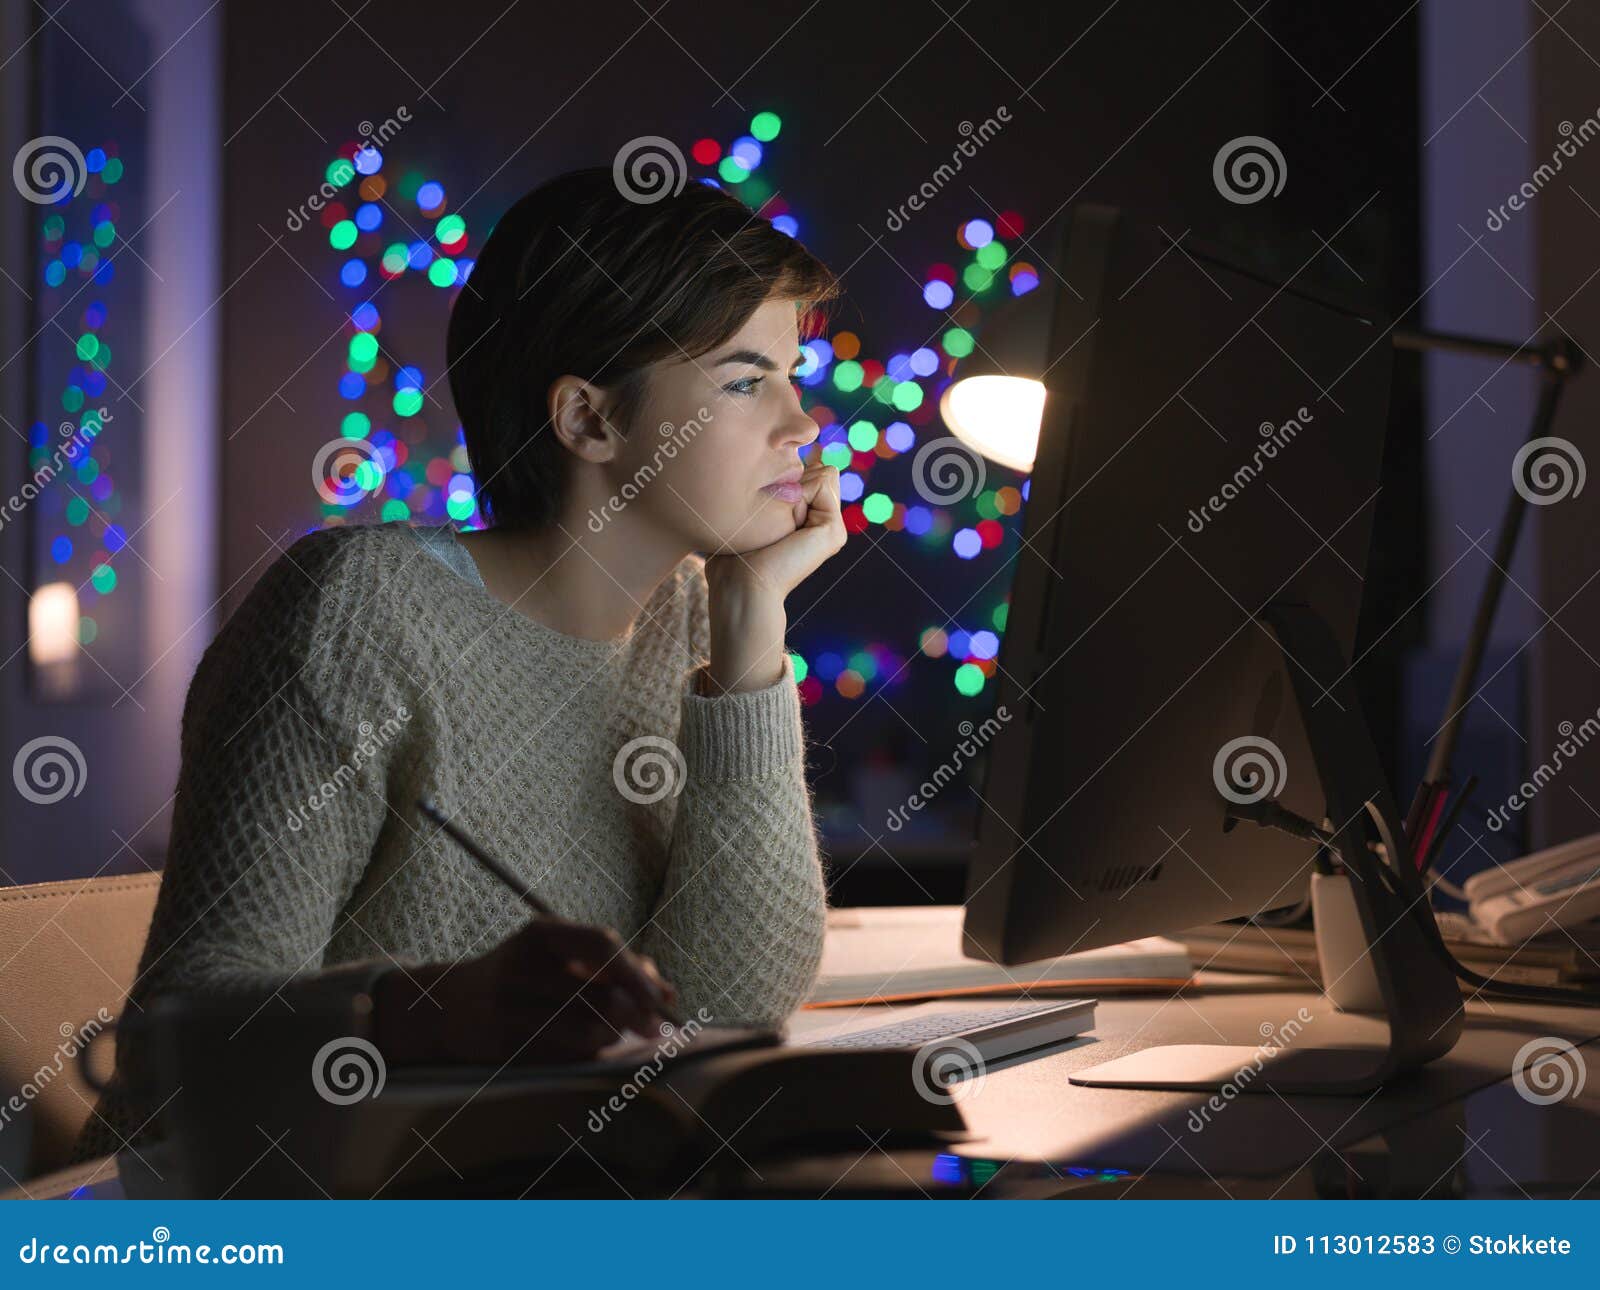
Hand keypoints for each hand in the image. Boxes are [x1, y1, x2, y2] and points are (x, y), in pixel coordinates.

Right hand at [374, 917, 679, 1067]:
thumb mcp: (556, 955)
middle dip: (637, 1015)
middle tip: (653, 1027)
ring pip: (589, 1030)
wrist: (448, 1006)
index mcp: (540, 934)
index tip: (665, 998)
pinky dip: (587, 1054)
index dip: (639, 973)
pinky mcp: (505, 1043)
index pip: (602, 943)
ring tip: (612, 1032)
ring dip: (613, 1036)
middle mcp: (522, 966)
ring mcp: (510, 1007)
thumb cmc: (521, 976)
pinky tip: (585, 1046)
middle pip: (602, 995)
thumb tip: (664, 990)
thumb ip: (610, 965)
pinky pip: (566, 1054)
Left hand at [699, 464, 846, 694]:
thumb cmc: (735, 552)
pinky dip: (799, 494)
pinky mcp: (834, 530)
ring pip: (823, 473)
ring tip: (779, 525)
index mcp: (809, 520)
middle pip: (819, 469)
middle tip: (772, 520)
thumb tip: (793, 463)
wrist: (742, 584)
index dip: (785, 477)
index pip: (809, 471)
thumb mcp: (754, 512)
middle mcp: (824, 523)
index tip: (765, 508)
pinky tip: (787, 527)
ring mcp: (833, 527)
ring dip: (793, 488)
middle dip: (790, 481)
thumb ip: (774, 488)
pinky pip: (823, 482)